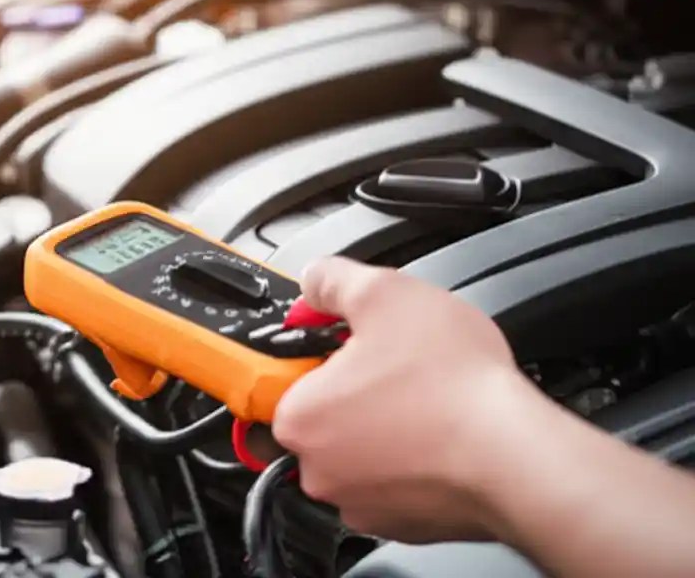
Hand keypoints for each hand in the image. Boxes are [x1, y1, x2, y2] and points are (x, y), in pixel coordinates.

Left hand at [272, 257, 541, 542]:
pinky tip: (445, 435)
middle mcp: (319, 472)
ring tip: (428, 400)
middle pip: (323, 416)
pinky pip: (398, 482)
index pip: (285, 378)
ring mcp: (362, 505)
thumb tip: (315, 279)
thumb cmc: (455, 387)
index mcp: (298, 419)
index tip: (350, 343)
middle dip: (355, 390)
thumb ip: (333, 281)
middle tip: (398, 366)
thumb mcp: (385, 294)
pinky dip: (416, 461)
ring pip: (362, 451)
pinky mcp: (406, 525)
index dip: (321, 352)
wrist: (521, 457)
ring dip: (387, 426)